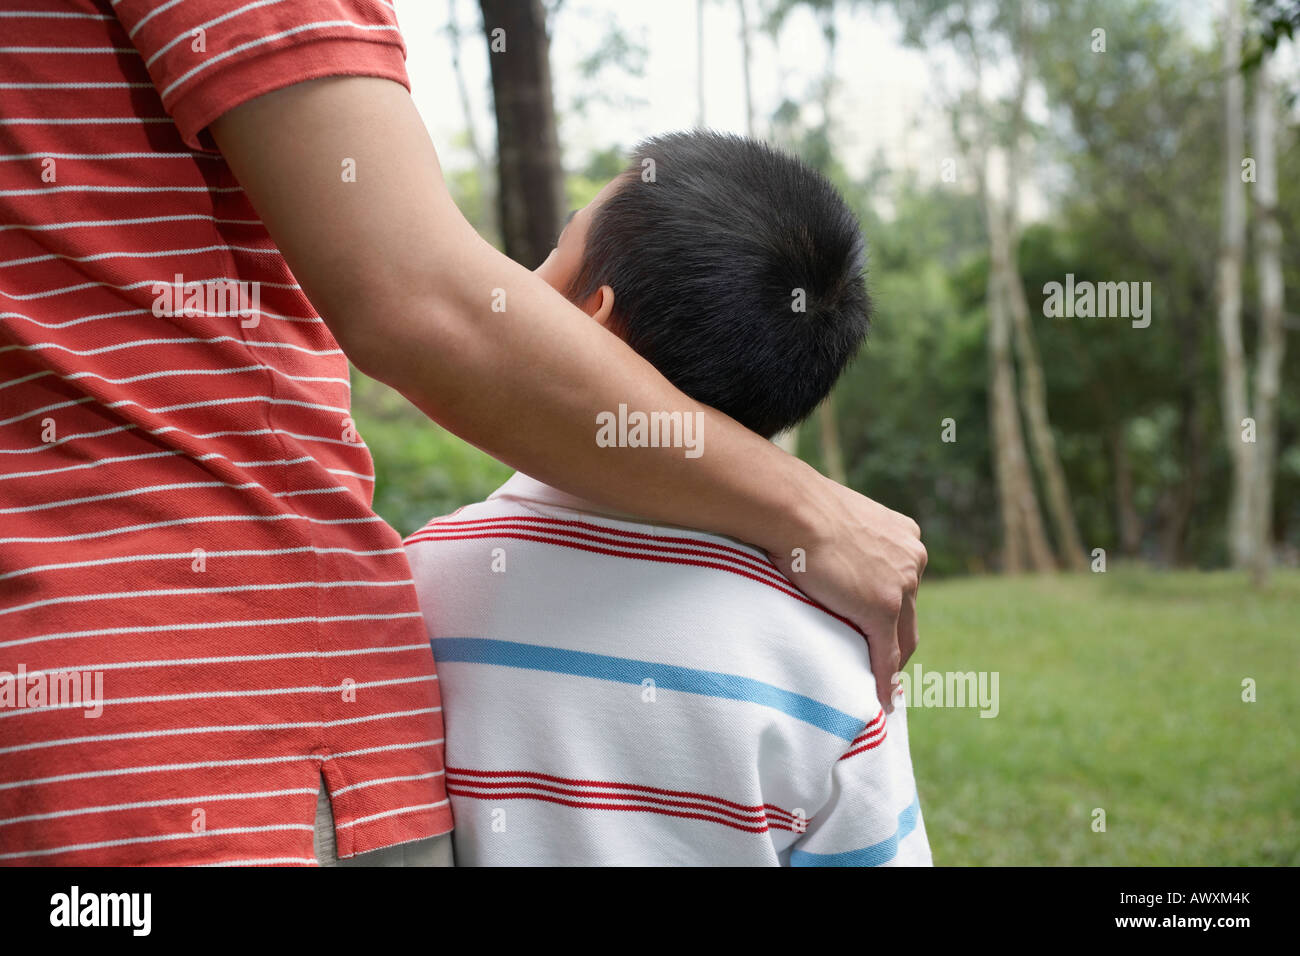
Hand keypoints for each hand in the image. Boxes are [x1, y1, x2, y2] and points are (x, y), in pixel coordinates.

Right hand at [769, 475, 925, 713]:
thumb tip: (829, 553)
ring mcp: (900, 585)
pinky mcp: (882, 608)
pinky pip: (887, 655)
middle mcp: (912, 560)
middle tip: (879, 662)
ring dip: (892, 663)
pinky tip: (880, 698)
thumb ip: (849, 540)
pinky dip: (885, 680)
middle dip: (896, 640)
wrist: (793, 508)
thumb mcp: (838, 520)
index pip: (906, 585)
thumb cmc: (799, 507)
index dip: (895, 611)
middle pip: (911, 614)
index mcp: (905, 536)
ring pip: (903, 637)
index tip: (882, 628)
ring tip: (878, 685)